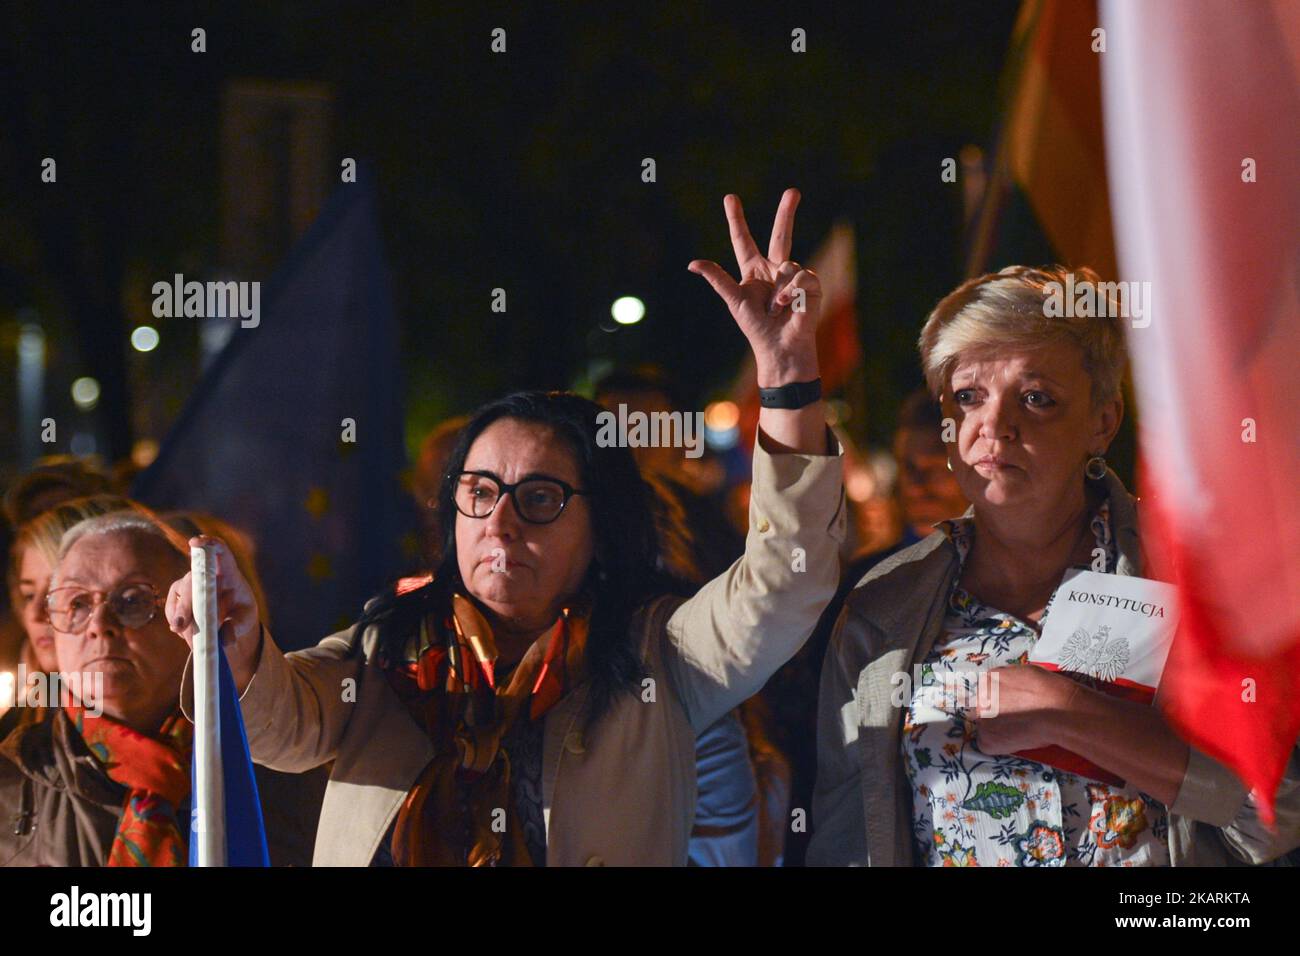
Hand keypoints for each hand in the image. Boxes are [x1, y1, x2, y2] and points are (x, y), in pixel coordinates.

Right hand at [166, 535, 262, 687]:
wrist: (230, 618)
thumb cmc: (241, 612)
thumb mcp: (245, 620)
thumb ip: (237, 628)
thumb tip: (225, 641)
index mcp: (228, 571)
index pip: (219, 550)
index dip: (208, 543)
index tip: (195, 542)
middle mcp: (205, 574)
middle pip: (193, 580)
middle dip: (185, 603)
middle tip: (181, 625)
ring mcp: (189, 584)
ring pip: (179, 595)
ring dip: (179, 617)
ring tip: (186, 637)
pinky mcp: (177, 597)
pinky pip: (172, 608)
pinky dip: (177, 623)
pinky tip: (184, 635)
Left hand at [689, 188, 821, 386]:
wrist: (780, 347)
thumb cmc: (755, 327)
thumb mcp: (733, 300)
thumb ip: (717, 278)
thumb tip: (692, 263)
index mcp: (753, 272)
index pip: (743, 241)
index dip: (736, 220)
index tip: (730, 198)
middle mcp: (774, 270)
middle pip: (780, 235)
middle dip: (787, 213)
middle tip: (793, 191)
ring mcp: (793, 277)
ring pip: (787, 264)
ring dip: (780, 290)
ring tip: (777, 308)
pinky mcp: (810, 285)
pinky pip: (801, 276)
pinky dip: (793, 292)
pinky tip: (790, 306)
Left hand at [969, 664, 1080, 754]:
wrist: (1058, 710)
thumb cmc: (1048, 689)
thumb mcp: (1023, 673)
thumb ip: (1008, 681)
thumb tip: (1008, 689)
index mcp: (988, 679)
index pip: (987, 692)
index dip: (1001, 702)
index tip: (1013, 707)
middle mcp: (979, 698)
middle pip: (983, 708)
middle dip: (997, 715)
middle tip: (1016, 720)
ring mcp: (981, 719)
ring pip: (985, 726)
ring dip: (998, 730)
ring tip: (1019, 731)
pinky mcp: (986, 740)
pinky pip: (988, 745)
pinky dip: (1000, 746)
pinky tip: (1016, 741)